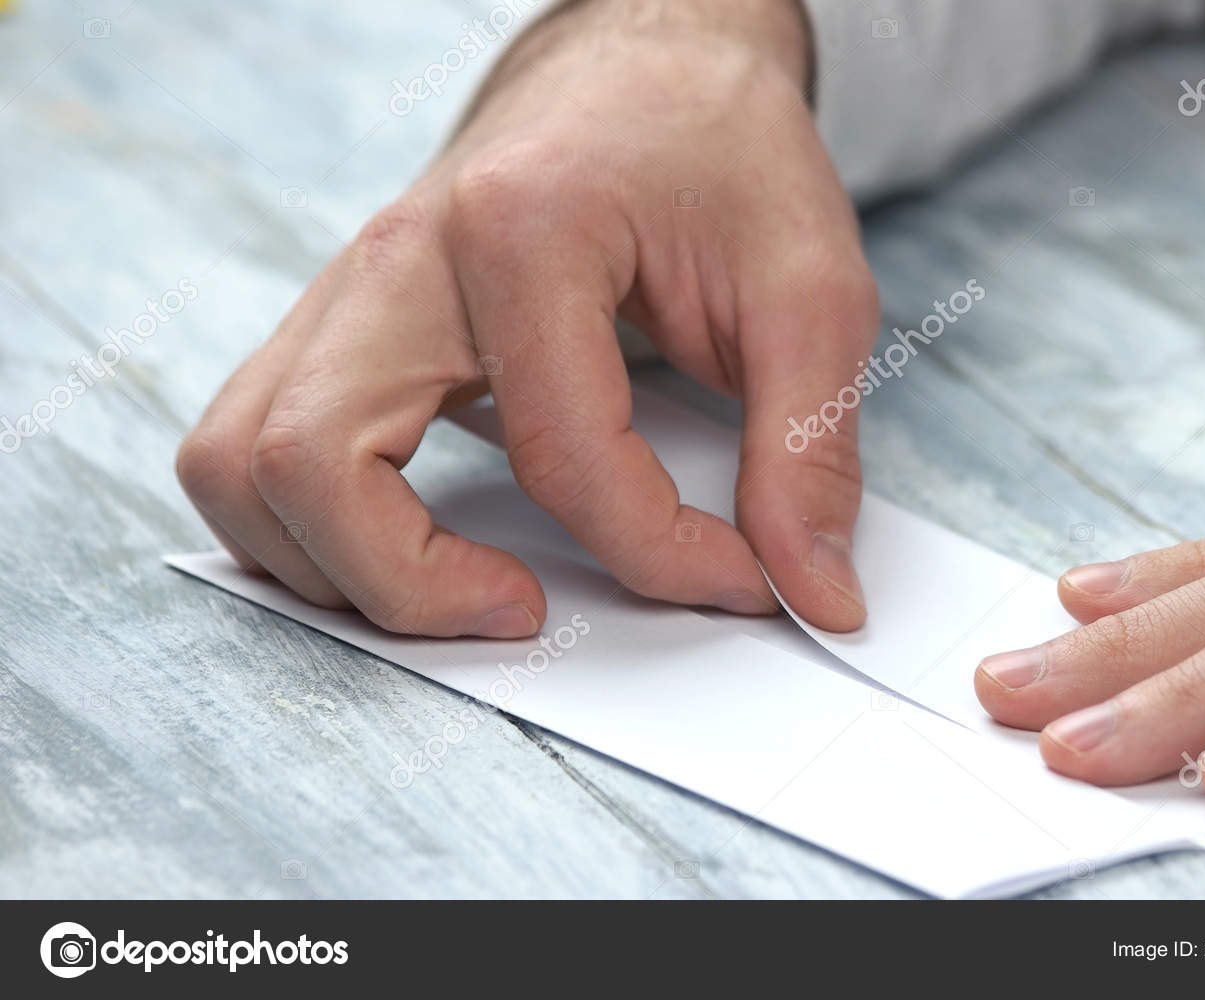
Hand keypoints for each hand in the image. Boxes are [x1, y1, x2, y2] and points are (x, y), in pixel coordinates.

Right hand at [177, 0, 878, 636]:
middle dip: (414, 588)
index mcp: (520, 231)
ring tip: (456, 590)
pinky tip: (406, 537)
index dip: (660, 556)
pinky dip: (309, 518)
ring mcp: (353, 287)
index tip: (738, 579)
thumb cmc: (723, 151)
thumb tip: (812, 594)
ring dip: (329, 563)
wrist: (651, 60)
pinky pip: (262, 439)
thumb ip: (809, 451)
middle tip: (529, 610)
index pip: (560, 460)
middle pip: (313, 465)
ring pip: (244, 463)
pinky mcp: (345, 319)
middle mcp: (403, 259)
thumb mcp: (811, 291)